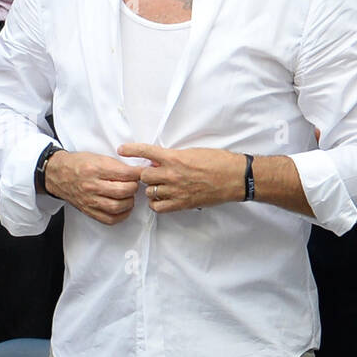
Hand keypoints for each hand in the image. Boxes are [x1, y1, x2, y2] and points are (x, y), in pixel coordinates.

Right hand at [43, 150, 142, 224]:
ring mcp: (90, 200)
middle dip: (134, 187)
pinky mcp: (89, 210)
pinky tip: (123, 208)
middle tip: (134, 184)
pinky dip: (121, 215)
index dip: (137, 173)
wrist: (58, 174)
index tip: (141, 173)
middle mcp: (92, 186)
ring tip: (129, 196)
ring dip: (129, 202)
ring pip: (118, 206)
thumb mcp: (97, 157)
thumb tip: (136, 172)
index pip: (125, 174)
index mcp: (95, 169)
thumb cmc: (79, 164)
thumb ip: (116, 165)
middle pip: (123, 191)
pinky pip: (109, 219)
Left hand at [120, 142, 243, 211]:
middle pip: (144, 175)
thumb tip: (159, 160)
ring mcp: (175, 190)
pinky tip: (161, 199)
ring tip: (160, 186)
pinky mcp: (181, 204)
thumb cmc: (217, 161)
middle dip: (146, 174)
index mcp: (174, 157)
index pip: (146, 151)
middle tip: (154, 173)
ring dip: (151, 188)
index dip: (131, 150)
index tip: (122, 149)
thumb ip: (173, 156)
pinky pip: (158, 207)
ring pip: (149, 191)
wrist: (234, 177)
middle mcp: (172, 174)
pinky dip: (156, 204)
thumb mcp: (193, 152)